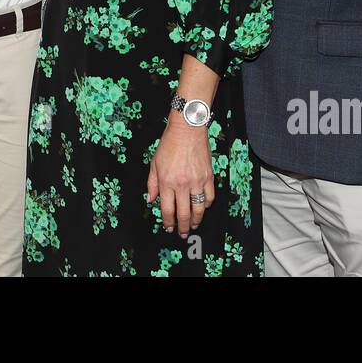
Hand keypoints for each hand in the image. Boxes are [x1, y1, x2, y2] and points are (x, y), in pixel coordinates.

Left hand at [147, 117, 213, 238]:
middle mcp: (182, 184)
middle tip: (181, 233)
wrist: (187, 129)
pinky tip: (203, 207)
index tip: (169, 227)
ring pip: (199, 209)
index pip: (167, 209)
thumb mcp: (154, 163)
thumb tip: (151, 200)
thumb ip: (152, 184)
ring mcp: (197, 181)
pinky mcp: (208, 177)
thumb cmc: (170, 143)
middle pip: (184, 213)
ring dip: (196, 220)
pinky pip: (210, 197)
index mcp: (167, 182)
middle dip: (182, 227)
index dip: (168, 221)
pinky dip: (207, 205)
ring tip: (193, 225)